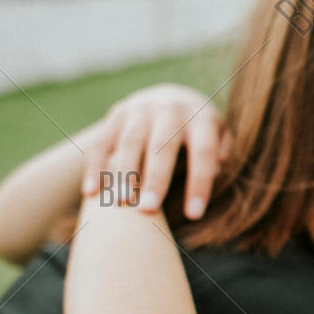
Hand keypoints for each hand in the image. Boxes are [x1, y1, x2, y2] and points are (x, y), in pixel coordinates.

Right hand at [79, 84, 229, 218]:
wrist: (171, 97)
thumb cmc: (200, 132)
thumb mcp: (220, 136)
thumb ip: (221, 152)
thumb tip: (215, 169)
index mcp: (201, 118)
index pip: (202, 152)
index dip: (199, 184)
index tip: (194, 216)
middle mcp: (170, 109)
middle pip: (162, 146)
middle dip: (155, 179)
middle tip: (148, 209)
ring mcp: (141, 109)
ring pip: (130, 142)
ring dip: (123, 173)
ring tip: (120, 203)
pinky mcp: (117, 113)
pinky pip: (103, 141)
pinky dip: (95, 166)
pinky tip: (91, 192)